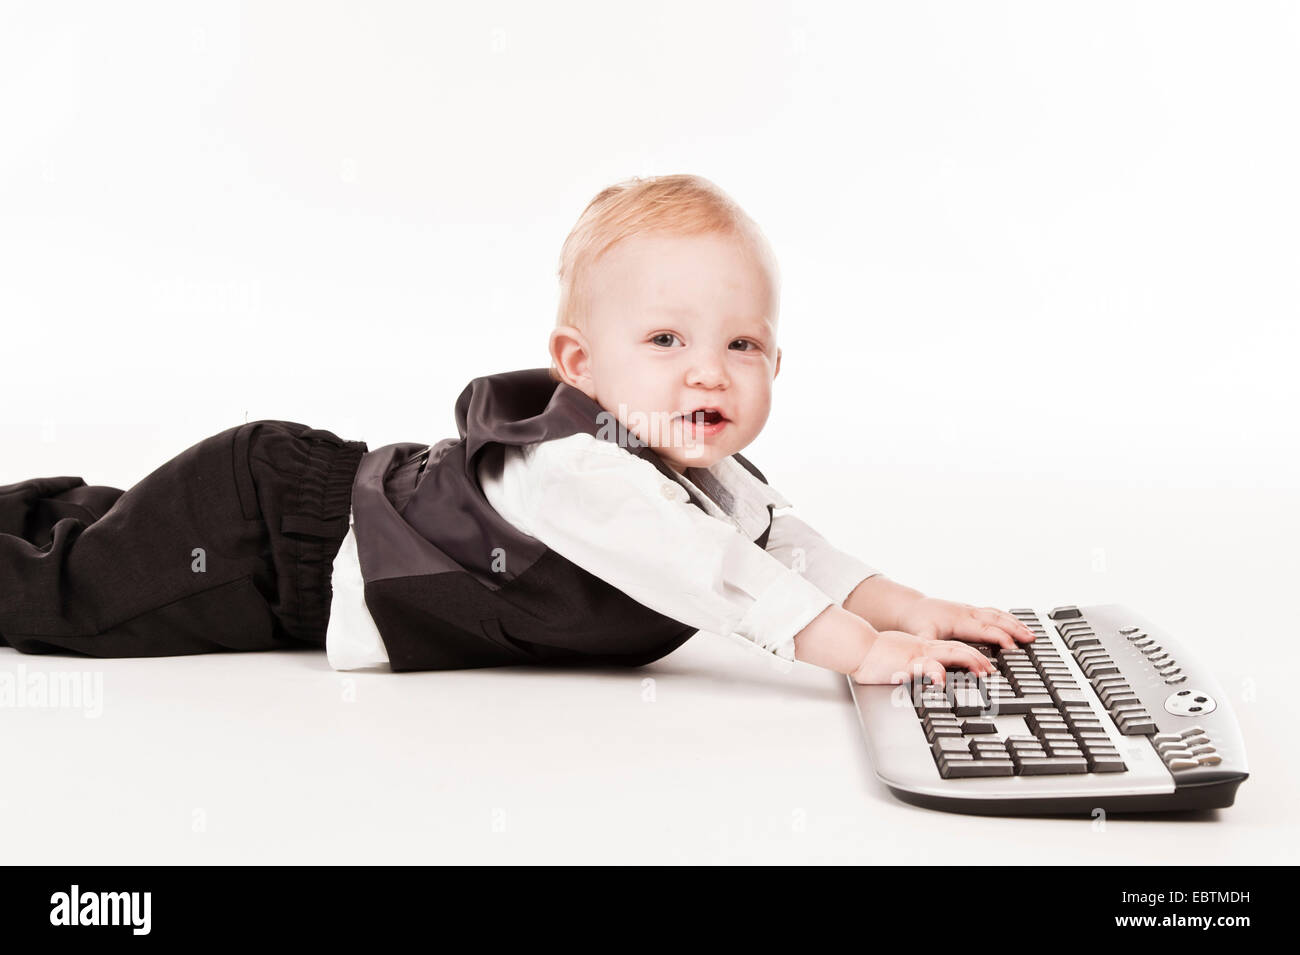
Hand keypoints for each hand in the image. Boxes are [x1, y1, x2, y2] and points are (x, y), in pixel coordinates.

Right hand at [849, 630, 995, 685]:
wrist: (858, 647)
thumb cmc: (876, 657)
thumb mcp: (902, 662)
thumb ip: (916, 669)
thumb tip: (927, 680)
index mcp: (924, 648)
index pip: (954, 647)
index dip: (972, 655)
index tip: (985, 666)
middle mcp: (925, 649)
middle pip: (958, 649)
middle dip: (979, 659)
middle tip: (992, 671)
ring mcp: (917, 654)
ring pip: (949, 653)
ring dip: (969, 661)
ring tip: (982, 672)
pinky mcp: (906, 662)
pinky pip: (925, 666)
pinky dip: (936, 672)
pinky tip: (943, 680)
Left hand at [896, 597, 1035, 649]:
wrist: (907, 606)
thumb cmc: (915, 623)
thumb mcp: (921, 639)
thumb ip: (931, 655)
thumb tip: (938, 672)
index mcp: (958, 620)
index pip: (985, 630)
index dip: (1000, 638)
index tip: (1014, 649)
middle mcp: (966, 612)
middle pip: (996, 619)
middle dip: (1015, 629)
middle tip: (1031, 640)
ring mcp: (969, 609)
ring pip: (997, 614)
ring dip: (1015, 623)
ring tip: (1030, 634)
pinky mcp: (970, 609)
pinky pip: (993, 612)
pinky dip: (1007, 619)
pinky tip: (1015, 625)